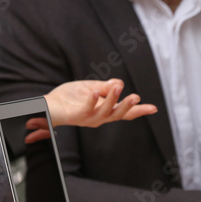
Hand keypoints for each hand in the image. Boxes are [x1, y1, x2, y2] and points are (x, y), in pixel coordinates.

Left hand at [24, 79, 157, 142]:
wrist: (46, 105)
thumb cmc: (68, 98)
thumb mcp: (90, 88)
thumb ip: (104, 87)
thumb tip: (120, 83)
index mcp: (104, 110)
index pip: (124, 111)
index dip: (139, 110)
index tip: (154, 109)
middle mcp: (98, 117)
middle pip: (118, 115)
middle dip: (128, 107)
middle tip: (136, 97)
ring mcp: (88, 118)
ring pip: (105, 113)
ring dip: (112, 100)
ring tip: (118, 88)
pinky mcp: (76, 116)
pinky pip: (86, 109)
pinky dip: (92, 101)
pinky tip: (95, 92)